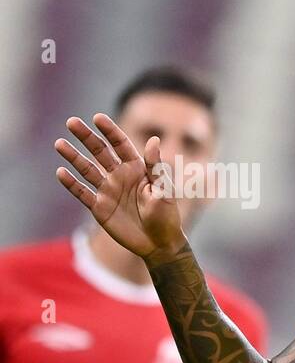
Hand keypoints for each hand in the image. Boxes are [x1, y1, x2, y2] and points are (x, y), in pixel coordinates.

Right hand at [55, 113, 185, 261]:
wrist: (159, 244)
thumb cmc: (167, 216)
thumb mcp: (164, 191)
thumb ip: (156, 167)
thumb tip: (154, 140)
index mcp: (137, 169)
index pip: (120, 145)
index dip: (109, 131)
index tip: (97, 118)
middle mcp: (120, 176)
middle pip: (100, 152)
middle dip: (86, 137)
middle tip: (71, 122)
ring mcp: (108, 190)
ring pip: (87, 169)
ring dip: (73, 157)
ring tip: (60, 143)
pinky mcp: (99, 207)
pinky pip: (82, 193)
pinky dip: (72, 184)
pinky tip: (61, 172)